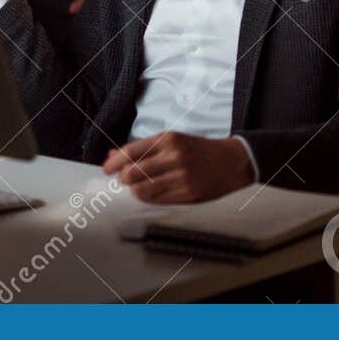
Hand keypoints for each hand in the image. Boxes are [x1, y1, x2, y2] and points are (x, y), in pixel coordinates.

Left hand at [102, 132, 255, 203]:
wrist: (231, 161)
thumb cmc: (198, 150)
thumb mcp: (173, 141)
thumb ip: (144, 148)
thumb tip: (113, 155)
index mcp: (168, 139)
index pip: (131, 151)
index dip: (114, 162)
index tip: (106, 168)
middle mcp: (173, 157)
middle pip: (133, 173)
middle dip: (123, 178)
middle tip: (124, 179)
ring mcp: (181, 177)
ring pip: (142, 190)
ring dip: (135, 189)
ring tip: (138, 186)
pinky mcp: (187, 194)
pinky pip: (156, 200)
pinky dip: (148, 197)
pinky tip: (151, 192)